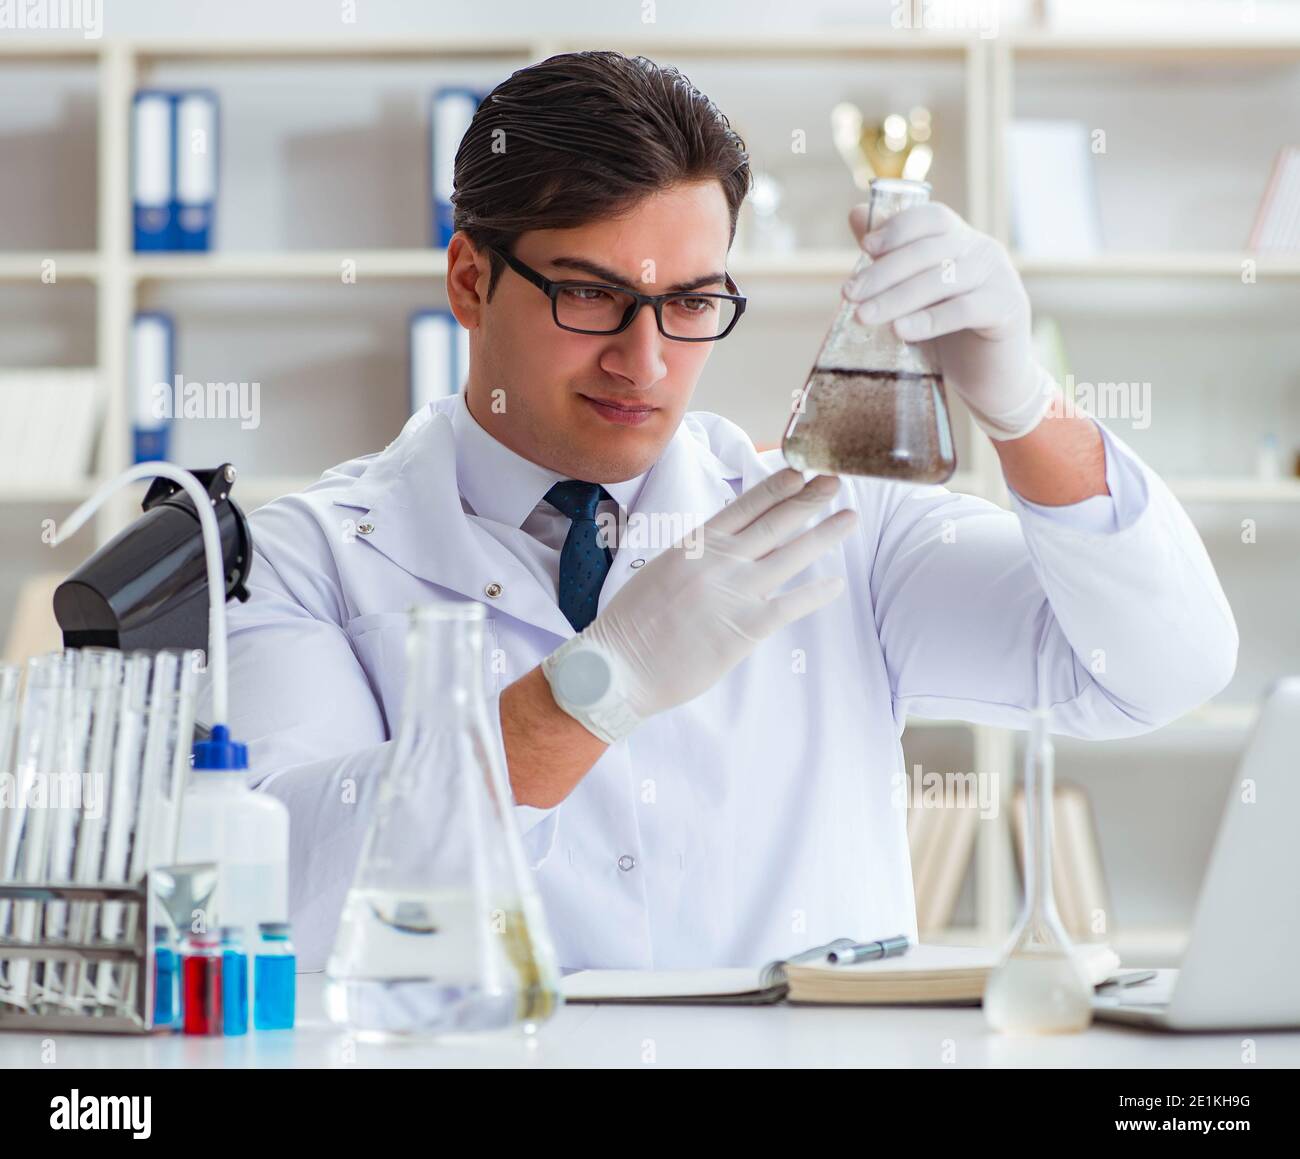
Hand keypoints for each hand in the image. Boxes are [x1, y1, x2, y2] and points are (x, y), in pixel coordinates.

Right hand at [541, 469, 855, 742]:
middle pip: (774, 522)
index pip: (743, 507)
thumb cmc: (631, 624)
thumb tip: (724, 549)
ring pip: (790, 555)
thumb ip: (696, 558)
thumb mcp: (661, 571)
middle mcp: (718, 562)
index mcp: (694, 545)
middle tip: (835, 481)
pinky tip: (835, 583)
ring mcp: (733, 593)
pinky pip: (789, 605)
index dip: (775, 487)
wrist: (618, 667)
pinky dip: (816, 592)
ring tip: (849, 518)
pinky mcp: (744, 629)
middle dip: (808, 499)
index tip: (799, 472)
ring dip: (823, 534)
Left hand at [843, 201, 1054, 440]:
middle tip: (850, 294)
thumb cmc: (948, 335)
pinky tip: (901, 331)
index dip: (898, 228)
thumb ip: (889, 257)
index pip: (932, 218)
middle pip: (929, 250)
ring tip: (864, 316)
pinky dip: (929, 320)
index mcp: (961, 240)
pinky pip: (964, 309)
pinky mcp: (1007, 310)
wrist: (989, 379)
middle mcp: (983, 252)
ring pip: (942, 280)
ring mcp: (999, 278)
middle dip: (884, 272)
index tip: (865, 247)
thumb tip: (856, 214)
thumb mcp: (916, 295)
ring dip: (897, 298)